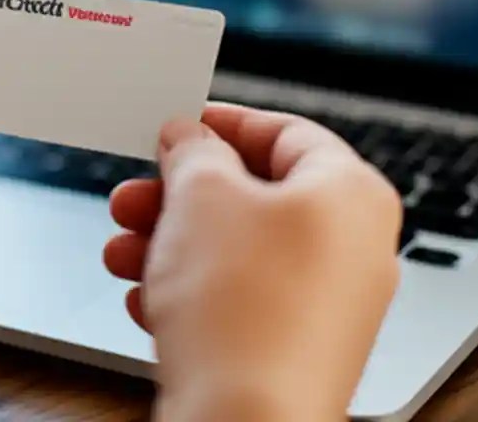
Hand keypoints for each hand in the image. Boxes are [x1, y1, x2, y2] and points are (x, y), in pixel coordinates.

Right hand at [103, 105, 401, 420]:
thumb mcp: (202, 197)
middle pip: (254, 197)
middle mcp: (354, 248)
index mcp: (352, 194)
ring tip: (123, 254)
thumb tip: (189, 139)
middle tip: (135, 198)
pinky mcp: (297, 352)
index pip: (286, 132)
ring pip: (238, 253)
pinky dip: (190, 295)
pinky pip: (239, 304)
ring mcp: (329, 306)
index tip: (178, 127)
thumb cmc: (244, 312)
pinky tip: (148, 302)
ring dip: (170, 247)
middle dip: (178, 197)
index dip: (222, 125)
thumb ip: (192, 151)